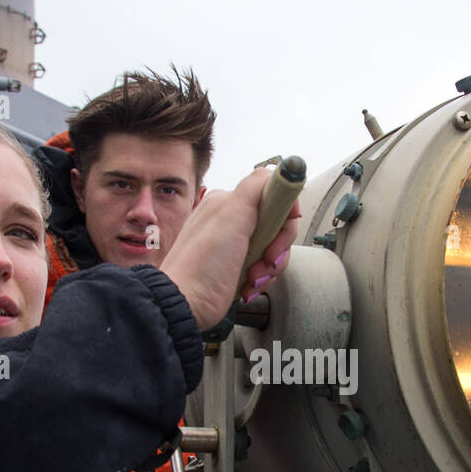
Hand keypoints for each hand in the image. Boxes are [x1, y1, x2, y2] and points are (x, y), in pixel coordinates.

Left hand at [161, 167, 300, 329]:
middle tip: (267, 260)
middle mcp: (232, 220)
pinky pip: (264, 268)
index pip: (275, 196)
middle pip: (278, 226)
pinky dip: (260, 280)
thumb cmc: (201, 264)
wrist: (184, 304)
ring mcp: (234, 245)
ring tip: (252, 277)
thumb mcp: (231, 215)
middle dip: (279, 247)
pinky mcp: (236, 267)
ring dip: (270, 268)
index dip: (286, 217)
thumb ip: (257, 186)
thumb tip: (281, 168)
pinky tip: (247, 287)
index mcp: (230, 202)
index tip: (282, 232)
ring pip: (274, 249)